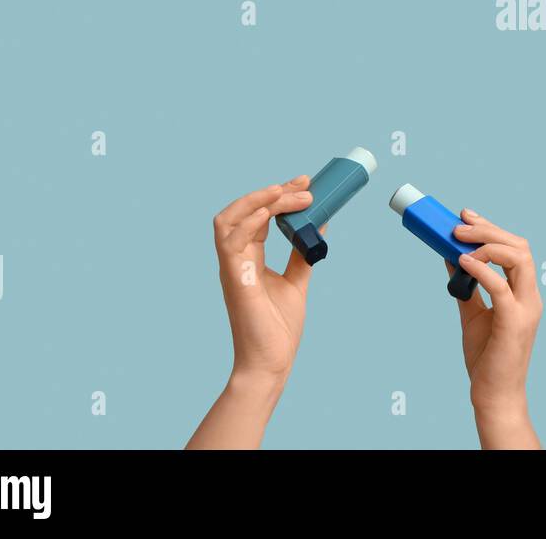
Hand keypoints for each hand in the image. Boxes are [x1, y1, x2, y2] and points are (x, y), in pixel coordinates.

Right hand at [213, 177, 321, 382]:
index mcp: (249, 259)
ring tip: (286, 192)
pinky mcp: (234, 280)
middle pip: (242, 211)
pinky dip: (249, 223)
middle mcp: (236, 259)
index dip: (278, 196)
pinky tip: (271, 213)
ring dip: (257, 201)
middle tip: (303, 184)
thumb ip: (302, 255)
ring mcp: (232, 269)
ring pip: (227, 220)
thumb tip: (318, 225)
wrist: (271, 362)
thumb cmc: (278, 328)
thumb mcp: (296, 282)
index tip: (304, 183)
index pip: (258, 216)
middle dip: (271, 192)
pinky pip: (231, 243)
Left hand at [449, 209, 541, 448]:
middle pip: (519, 247)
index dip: (491, 228)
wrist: (494, 394)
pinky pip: (501, 287)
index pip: (515, 248)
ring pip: (519, 259)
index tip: (465, 216)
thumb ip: (466, 286)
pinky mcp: (514, 323)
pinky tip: (462, 262)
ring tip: (460, 240)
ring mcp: (525, 309)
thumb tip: (450, 257)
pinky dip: (482, 269)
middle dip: (488, 229)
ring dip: (488, 243)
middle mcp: (530, 297)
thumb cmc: (487, 358)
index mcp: (523, 294)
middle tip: (458, 224)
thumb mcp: (472, 314)